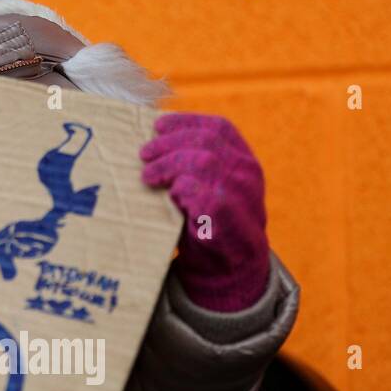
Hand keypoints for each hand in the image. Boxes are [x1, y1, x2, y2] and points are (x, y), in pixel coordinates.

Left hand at [139, 113, 270, 312]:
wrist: (232, 268)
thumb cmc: (211, 221)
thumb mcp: (208, 185)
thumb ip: (192, 163)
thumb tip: (152, 143)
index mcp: (244, 160)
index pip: (219, 127)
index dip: (186, 122)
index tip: (158, 125)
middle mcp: (246, 172)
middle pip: (205, 140)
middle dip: (168, 143)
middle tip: (144, 155)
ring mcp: (240, 192)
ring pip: (201, 161)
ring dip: (167, 165)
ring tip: (148, 177)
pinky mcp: (226, 215)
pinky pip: (197, 190)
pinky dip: (178, 189)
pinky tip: (169, 197)